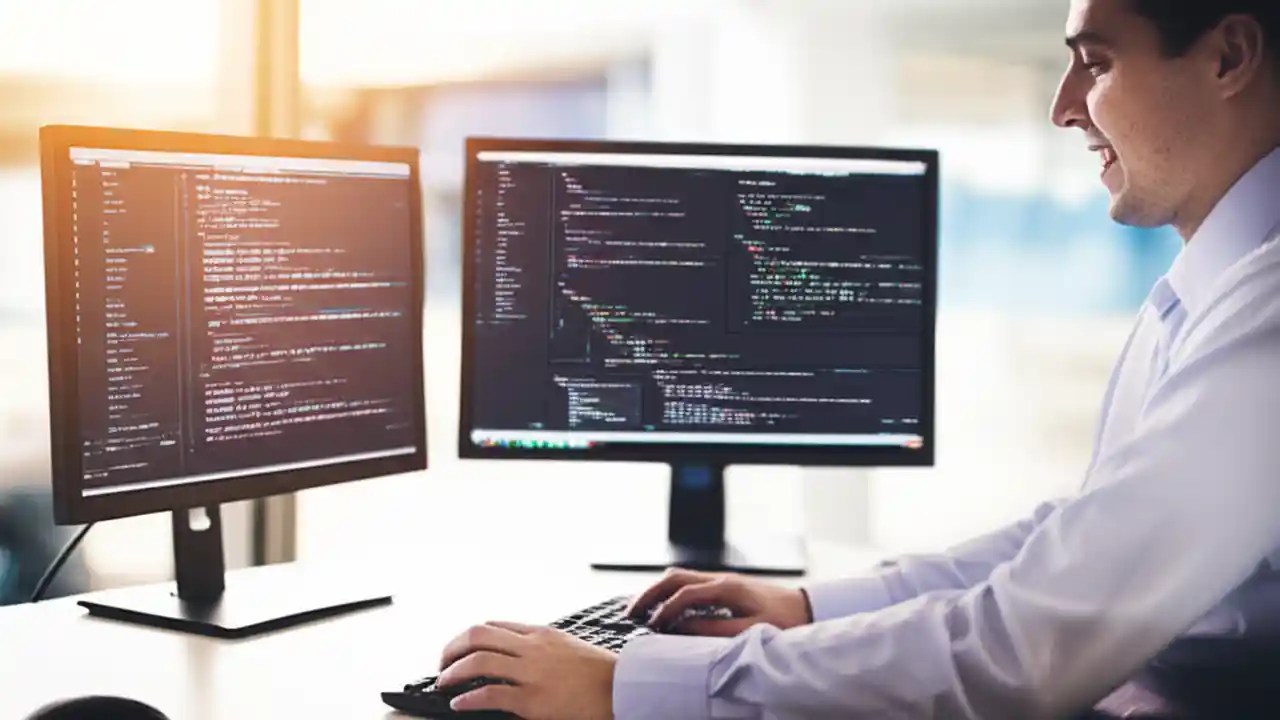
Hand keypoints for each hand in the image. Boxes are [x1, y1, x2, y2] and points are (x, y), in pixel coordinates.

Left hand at [437, 621, 615, 719]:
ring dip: (452, 671)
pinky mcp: (533, 700)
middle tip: (442, 664)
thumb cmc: (601, 673)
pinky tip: (459, 704)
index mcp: (541, 634)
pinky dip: (468, 698)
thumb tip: (519, 655)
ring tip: (443, 682)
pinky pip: (490, 694)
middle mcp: (532, 648)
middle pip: (478, 635)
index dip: (469, 637)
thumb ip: (543, 647)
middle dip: (452, 648)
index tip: (458, 649)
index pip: (494, 626)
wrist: (624, 689)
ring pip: (478, 660)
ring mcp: (531, 673)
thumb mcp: (569, 647)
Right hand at [626, 568, 812, 636]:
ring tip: (642, 608)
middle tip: (631, 612)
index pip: (684, 595)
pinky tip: (665, 605)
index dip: (664, 611)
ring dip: (657, 590)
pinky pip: (689, 582)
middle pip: (674, 577)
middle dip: (649, 593)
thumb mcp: (750, 629)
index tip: (652, 627)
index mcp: (726, 587)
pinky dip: (670, 591)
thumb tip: (684, 627)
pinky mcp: (725, 585)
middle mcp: (721, 578)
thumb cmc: (784, 620)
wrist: (806, 607)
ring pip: (679, 576)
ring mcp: (722, 579)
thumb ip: (715, 629)